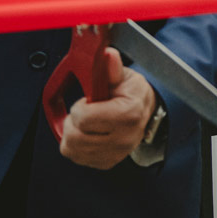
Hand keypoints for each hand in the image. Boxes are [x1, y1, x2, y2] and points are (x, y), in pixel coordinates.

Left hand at [60, 49, 154, 169]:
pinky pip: (77, 158)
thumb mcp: (124, 77)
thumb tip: (107, 55)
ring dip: (72, 135)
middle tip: (83, 112)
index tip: (89, 101)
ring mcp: (115, 153)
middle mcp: (123, 138)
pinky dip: (76, 146)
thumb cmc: (133, 94)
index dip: (80, 107)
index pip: (83, 118)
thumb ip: (111, 68)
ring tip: (85, 123)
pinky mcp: (106, 162)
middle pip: (74, 138)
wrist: (145, 112)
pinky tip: (87, 134)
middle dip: (72, 122)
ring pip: (71, 149)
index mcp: (127, 115)